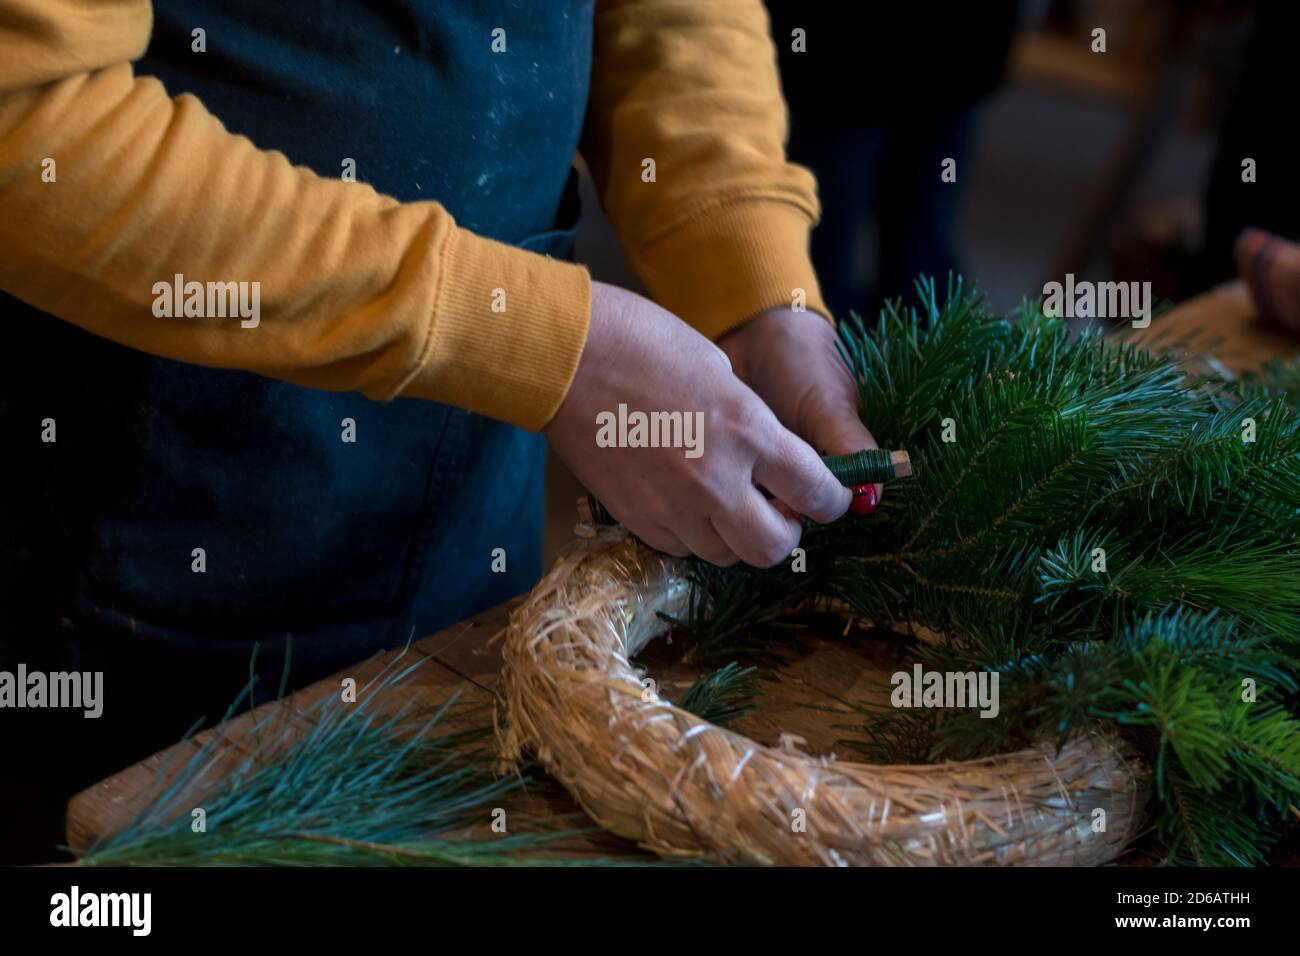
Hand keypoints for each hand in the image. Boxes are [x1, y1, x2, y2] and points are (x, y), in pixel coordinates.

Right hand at [544, 282, 850, 566]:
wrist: (567, 356)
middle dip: (786, 532)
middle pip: (775, 547)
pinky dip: (693, 534)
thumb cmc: (644, 343)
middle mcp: (717, 480)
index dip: (831, 500)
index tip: (828, 497)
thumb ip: (752, 425)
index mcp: (749, 432)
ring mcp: (673, 507)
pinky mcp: (636, 519)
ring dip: (736, 536)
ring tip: (726, 502)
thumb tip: (767, 461)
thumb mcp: (721, 373)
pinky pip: (681, 548)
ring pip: (726, 556)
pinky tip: (686, 501)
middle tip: (777, 508)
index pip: (816, 492)